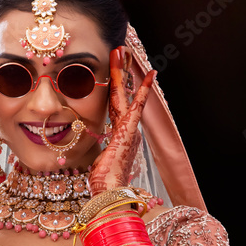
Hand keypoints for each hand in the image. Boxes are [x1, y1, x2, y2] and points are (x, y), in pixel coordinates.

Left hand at [88, 47, 155, 195]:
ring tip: (121, 51)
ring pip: (124, 95)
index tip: (119, 74)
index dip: (119, 90)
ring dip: (122, 73)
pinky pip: (136, 105)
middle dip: (120, 73)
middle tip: (120, 50)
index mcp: (120, 138)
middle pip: (122, 95)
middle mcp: (128, 131)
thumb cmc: (103, 186)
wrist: (110, 194)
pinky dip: (141, 90)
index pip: (118, 108)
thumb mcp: (97, 165)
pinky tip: (149, 74)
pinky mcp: (129, 131)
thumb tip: (96, 158)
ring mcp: (130, 130)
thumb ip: (99, 156)